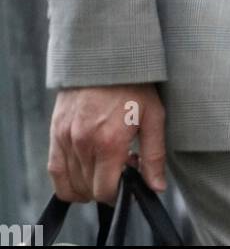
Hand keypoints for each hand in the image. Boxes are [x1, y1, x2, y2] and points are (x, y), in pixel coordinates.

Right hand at [48, 83, 166, 204]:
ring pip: (71, 184)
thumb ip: (154, 155)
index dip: (118, 193)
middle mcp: (83, 143)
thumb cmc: (134, 84)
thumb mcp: (153, 116)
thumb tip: (156, 187)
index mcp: (108, 142)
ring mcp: (65, 138)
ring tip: (104, 163)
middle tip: (120, 166)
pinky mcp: (55, 131)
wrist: (106, 56)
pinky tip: (83, 170)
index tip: (129, 180)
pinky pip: (55, 170)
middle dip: (106, 186)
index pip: (105, 191)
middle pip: (88, 189)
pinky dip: (67, 180)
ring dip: (88, 184)